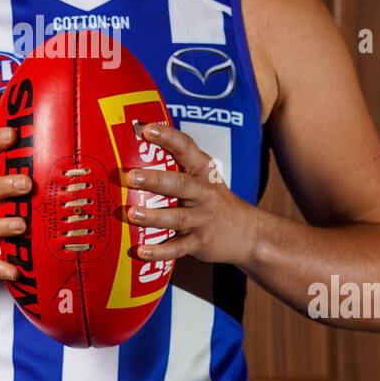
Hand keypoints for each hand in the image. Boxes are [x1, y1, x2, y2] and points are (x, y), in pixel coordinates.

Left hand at [123, 122, 256, 266]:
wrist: (248, 233)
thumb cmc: (213, 199)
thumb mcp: (203, 177)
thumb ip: (177, 164)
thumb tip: (134, 147)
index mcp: (202, 171)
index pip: (185, 147)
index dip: (166, 137)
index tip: (145, 129)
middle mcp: (204, 193)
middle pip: (180, 184)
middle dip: (155, 180)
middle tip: (131, 176)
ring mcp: (202, 219)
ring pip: (176, 218)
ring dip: (153, 216)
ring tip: (131, 214)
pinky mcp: (199, 242)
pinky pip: (177, 248)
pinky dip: (159, 251)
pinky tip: (141, 251)